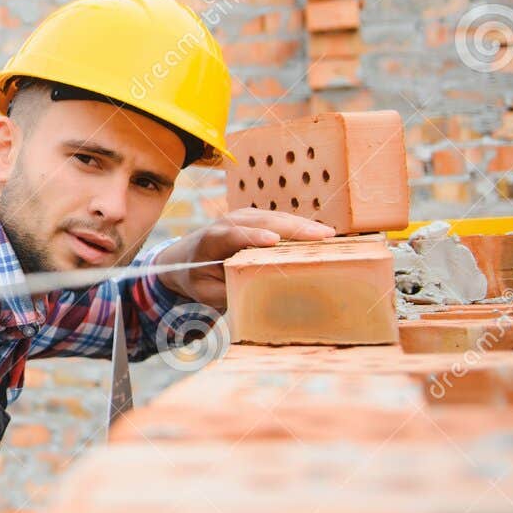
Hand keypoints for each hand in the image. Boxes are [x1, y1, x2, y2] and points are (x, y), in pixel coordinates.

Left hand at [155, 208, 336, 309]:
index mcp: (211, 241)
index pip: (233, 235)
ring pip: (275, 217)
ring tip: (328, 235)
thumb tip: (257, 295)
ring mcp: (243, 217)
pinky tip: (320, 234)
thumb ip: (227, 291)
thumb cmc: (197, 278)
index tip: (273, 241)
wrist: (184, 258)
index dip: (253, 237)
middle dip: (292, 228)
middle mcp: (228, 223)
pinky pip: (279, 219)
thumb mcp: (205, 292)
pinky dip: (299, 225)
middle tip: (321, 236)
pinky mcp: (255, 218)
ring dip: (302, 225)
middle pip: (263, 222)